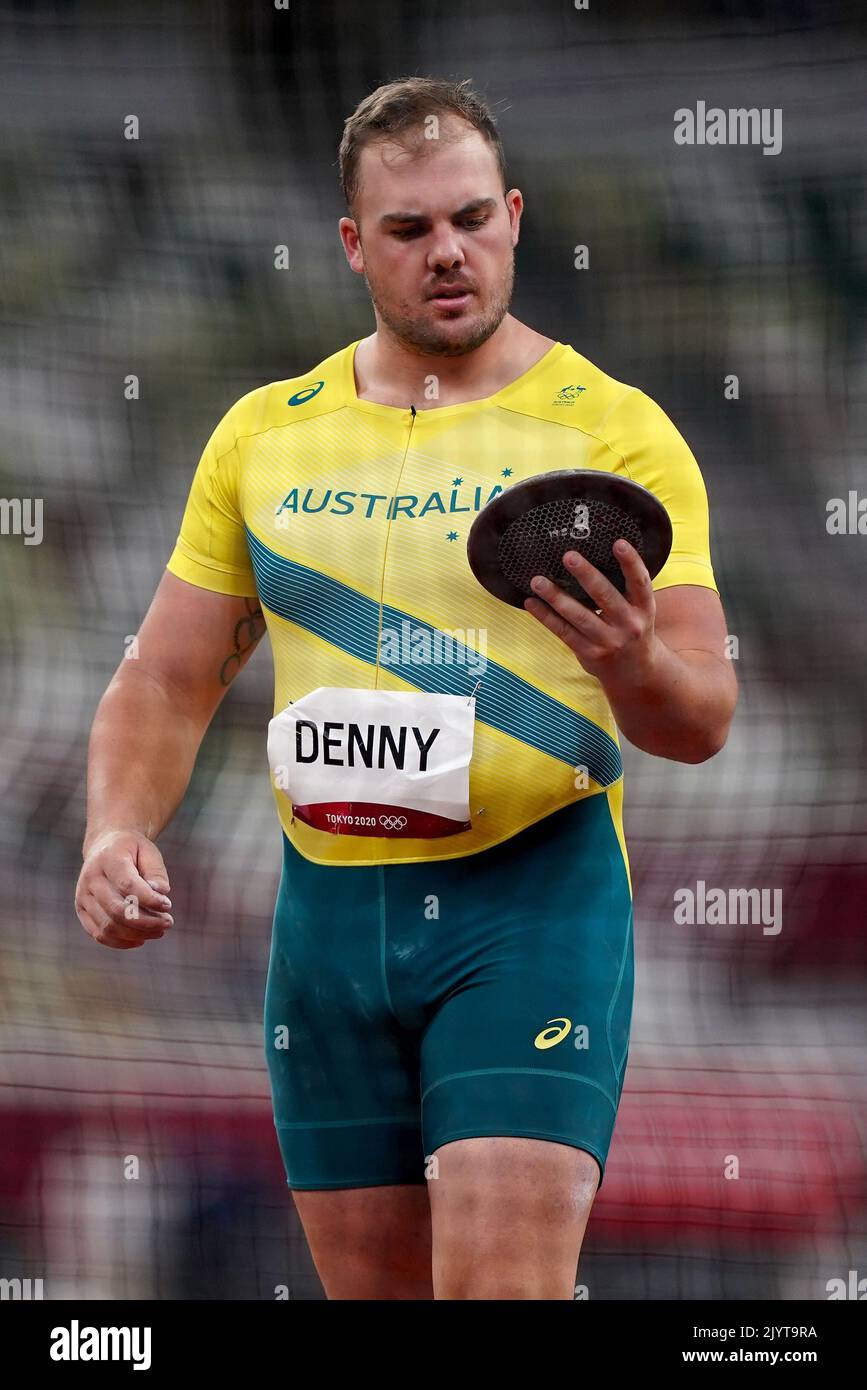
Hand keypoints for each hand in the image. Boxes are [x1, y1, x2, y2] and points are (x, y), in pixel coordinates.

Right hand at [75, 829, 172, 949]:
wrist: (105, 846)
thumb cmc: (131, 850)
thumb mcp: (148, 851)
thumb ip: (156, 872)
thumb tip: (160, 893)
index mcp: (108, 859)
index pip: (127, 885)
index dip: (149, 900)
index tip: (168, 905)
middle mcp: (90, 878)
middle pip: (117, 910)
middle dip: (146, 921)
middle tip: (168, 922)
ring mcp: (82, 896)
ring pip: (108, 926)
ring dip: (136, 934)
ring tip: (159, 931)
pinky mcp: (81, 910)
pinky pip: (99, 934)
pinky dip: (121, 942)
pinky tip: (141, 939)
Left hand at [523, 539, 659, 685]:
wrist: (635, 672)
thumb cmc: (632, 629)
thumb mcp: (638, 610)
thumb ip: (623, 589)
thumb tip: (590, 553)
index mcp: (644, 608)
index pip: (640, 582)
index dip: (631, 562)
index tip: (619, 543)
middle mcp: (629, 624)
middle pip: (605, 596)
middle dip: (586, 575)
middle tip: (568, 556)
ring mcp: (608, 640)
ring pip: (579, 615)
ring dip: (556, 596)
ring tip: (537, 581)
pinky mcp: (589, 652)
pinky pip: (564, 632)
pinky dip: (546, 617)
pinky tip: (531, 603)